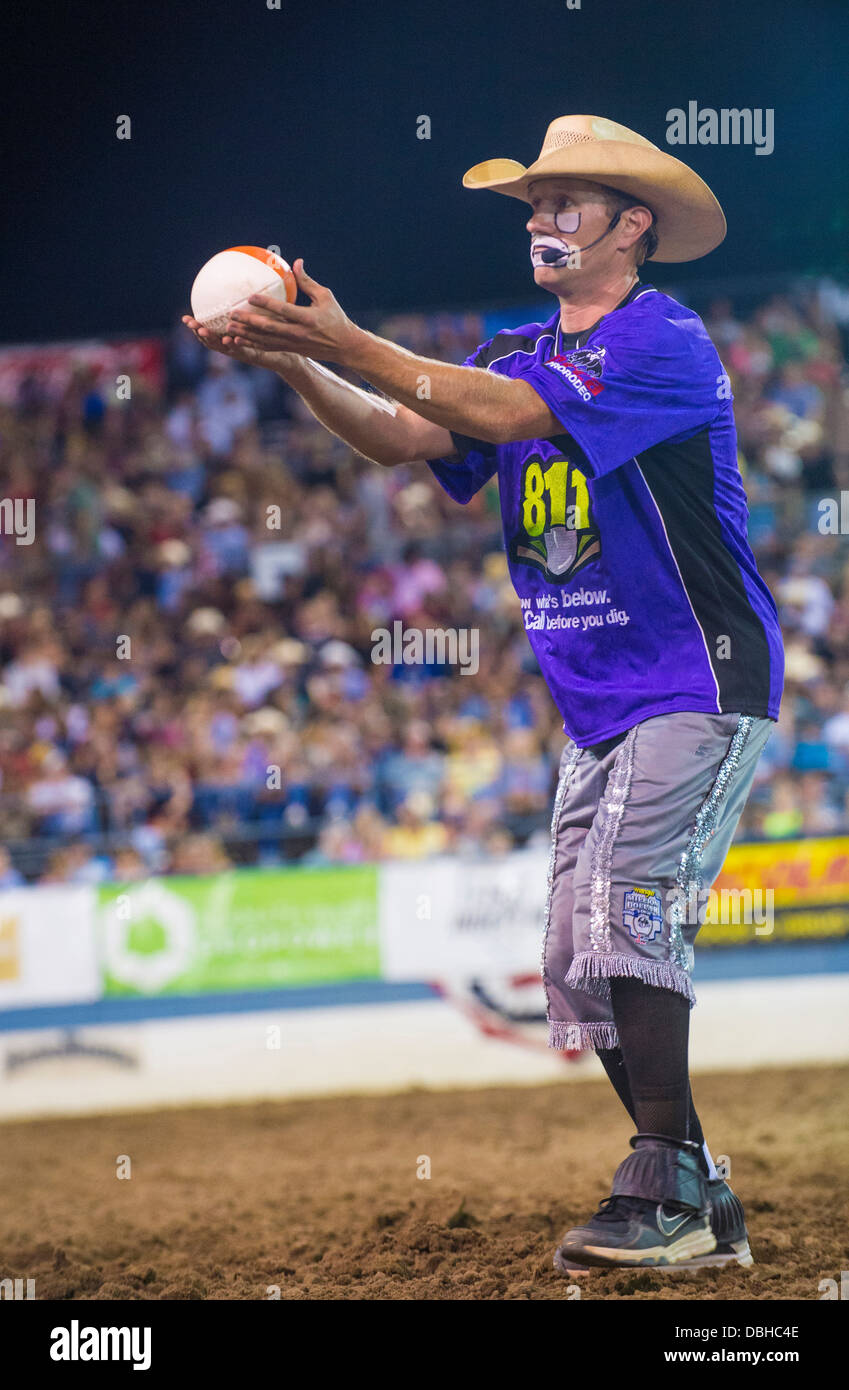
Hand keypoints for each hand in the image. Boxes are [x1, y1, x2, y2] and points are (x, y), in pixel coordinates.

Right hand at [180, 316, 299, 372]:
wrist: (293, 356)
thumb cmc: (279, 337)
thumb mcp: (264, 318)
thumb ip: (254, 305)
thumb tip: (251, 282)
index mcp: (233, 338)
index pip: (211, 332)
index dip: (198, 326)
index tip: (186, 317)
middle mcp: (235, 347)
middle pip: (212, 341)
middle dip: (200, 332)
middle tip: (190, 322)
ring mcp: (245, 353)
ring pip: (224, 347)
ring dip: (213, 339)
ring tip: (203, 330)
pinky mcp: (257, 357)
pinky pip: (244, 350)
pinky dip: (236, 345)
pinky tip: (229, 338)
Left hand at [225, 259, 361, 364]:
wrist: (344, 346)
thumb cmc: (336, 318)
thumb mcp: (325, 296)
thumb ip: (307, 282)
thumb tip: (297, 262)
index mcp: (308, 318)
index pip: (283, 310)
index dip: (266, 304)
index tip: (250, 297)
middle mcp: (298, 333)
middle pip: (269, 328)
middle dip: (249, 322)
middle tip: (232, 314)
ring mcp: (293, 344)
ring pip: (265, 340)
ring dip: (246, 334)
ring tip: (230, 328)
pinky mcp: (291, 350)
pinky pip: (268, 348)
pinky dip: (252, 344)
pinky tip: (239, 341)